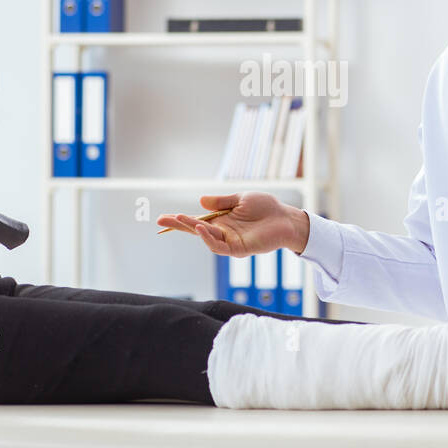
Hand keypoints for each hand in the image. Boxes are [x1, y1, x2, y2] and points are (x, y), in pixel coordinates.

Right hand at [155, 192, 307, 256]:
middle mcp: (223, 232)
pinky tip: (201, 228)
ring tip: (181, 218)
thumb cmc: (266, 207)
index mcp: (222, 220)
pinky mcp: (239, 249)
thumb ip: (221, 201)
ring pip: (205, 238)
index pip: (197, 220)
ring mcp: (230, 242)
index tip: (163, 217)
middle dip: (179, 225)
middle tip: (161, 220)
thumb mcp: (241, 198)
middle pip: (196, 230)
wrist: (286, 218)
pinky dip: (208, 238)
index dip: (181, 219)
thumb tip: (200, 201)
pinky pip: (219, 247)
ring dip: (192, 228)